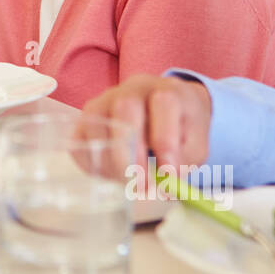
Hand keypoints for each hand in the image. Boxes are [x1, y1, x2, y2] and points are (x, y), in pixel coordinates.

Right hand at [83, 75, 211, 174]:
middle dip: (131, 151)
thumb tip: (165, 183)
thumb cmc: (181, 129)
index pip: (164, 104)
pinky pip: (79, 136)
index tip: (168, 174)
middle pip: (124, 107)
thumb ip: (184, 162)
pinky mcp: (89, 116)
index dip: (165, 139)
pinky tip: (109, 175)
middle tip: (139, 184)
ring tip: (125, 183)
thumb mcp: (195, 145)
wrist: (168, 109)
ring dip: (109, 159)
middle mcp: (134, 89)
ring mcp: (106, 99)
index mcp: (167, 91)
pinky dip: (89, 160)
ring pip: (97, 121)